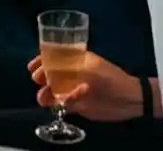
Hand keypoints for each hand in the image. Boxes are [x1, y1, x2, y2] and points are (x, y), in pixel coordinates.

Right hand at [29, 51, 144, 121]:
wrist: (129, 100)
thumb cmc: (111, 79)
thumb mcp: (89, 68)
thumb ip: (68, 68)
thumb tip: (48, 69)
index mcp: (76, 61)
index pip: (53, 57)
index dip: (41, 61)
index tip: (32, 67)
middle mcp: (72, 75)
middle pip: (49, 74)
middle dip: (42, 77)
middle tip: (39, 80)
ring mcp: (74, 90)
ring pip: (52, 91)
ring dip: (46, 93)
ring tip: (44, 98)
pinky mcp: (77, 105)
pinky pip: (61, 104)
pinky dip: (58, 104)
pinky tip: (60, 104)